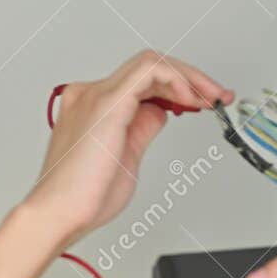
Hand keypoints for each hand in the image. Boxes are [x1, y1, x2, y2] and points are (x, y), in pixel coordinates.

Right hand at [24, 49, 234, 248]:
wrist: (59, 214)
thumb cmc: (84, 200)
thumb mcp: (127, 158)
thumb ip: (142, 130)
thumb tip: (161, 112)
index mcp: (94, 107)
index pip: (143, 83)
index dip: (178, 88)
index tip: (203, 102)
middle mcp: (92, 94)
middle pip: (150, 68)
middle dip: (190, 79)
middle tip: (217, 96)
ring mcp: (97, 94)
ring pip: (151, 63)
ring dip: (188, 77)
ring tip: (210, 97)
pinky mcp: (108, 101)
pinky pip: (149, 70)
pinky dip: (176, 79)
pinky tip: (191, 98)